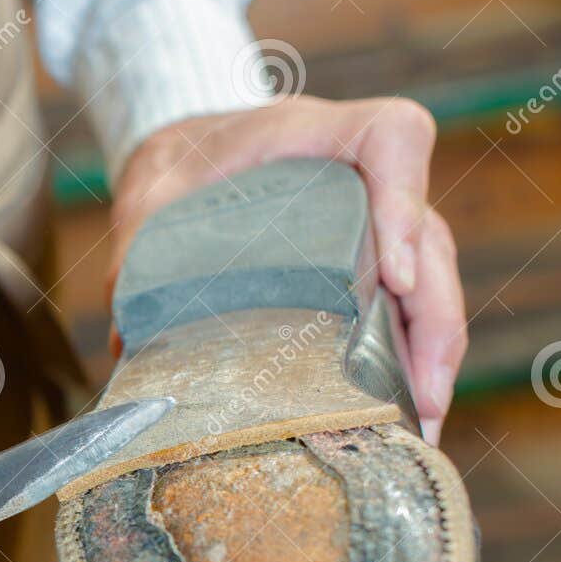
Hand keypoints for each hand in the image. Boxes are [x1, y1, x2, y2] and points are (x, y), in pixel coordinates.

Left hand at [109, 96, 466, 443]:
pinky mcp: (373, 265)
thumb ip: (136, 249)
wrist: (191, 157)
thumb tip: (125, 336)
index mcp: (316, 133)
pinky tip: (405, 417)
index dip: (406, 202)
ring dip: (433, 357)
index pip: (392, 139)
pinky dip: (411, 362)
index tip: (398, 278)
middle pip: (431, 235)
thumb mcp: (153, 195)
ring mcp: (378, 222)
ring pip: (431, 281)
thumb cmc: (181, 168)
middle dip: (435, 322)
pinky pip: (408, 308)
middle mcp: (366, 175)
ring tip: (421, 428)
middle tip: (424, 399)